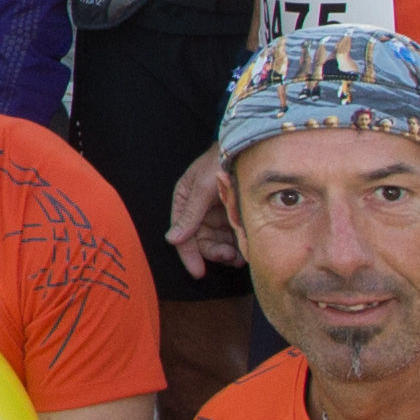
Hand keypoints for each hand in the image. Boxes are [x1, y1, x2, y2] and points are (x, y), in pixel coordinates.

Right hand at [163, 146, 239, 278]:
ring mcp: (216, 214)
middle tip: (229, 257)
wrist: (247, 147)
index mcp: (184, 202)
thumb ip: (190, 214)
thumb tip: (172, 239)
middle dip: (213, 252)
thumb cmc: (219, 161)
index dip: (189, 255)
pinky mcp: (233, 215)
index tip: (199, 272)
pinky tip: (246, 248)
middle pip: (201, 241)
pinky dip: (238, 244)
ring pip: (218, 242)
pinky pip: (232, 236)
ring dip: (227, 251)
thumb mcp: (203, 187)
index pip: (182, 235)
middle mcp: (198, 211)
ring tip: (239, 254)